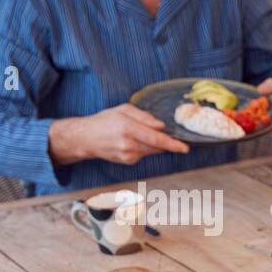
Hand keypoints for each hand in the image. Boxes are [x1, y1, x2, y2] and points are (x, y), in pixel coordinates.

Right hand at [48, 103, 189, 166]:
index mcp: (127, 127)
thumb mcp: (123, 110)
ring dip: (154, 144)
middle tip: (169, 137)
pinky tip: (132, 142)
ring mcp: (128, 155)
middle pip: (157, 146)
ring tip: (139, 135)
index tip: (185, 148)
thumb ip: (144, 116)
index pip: (156, 138)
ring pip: (152, 151)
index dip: (172, 144)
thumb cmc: (104, 121)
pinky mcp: (128, 161)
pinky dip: (144, 148)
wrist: (85, 138)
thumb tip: (161, 126)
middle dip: (166, 142)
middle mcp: (128, 143)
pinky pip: (144, 154)